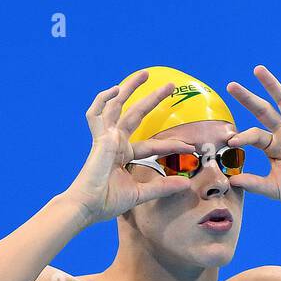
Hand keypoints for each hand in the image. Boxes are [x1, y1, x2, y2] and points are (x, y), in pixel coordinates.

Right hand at [60, 71, 195, 224]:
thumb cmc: (108, 202)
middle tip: (171, 86)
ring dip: (130, 88)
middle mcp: (116, 143)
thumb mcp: (140, 194)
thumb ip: (162, 187)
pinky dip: (103, 100)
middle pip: (136, 114)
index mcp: (124, 155)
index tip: (190, 147)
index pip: (153, 145)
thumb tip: (185, 184)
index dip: (172, 145)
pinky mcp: (99, 138)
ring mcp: (106, 138)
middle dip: (154, 99)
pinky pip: (96, 113)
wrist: (89, 206)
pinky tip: (116, 90)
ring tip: (145, 73)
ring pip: (117, 105)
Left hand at [225, 65, 280, 216]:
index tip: (231, 140)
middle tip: (231, 86)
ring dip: (273, 86)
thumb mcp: (275, 189)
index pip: (254, 135)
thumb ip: (255, 184)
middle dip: (248, 98)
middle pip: (264, 111)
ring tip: (258, 70)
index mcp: (272, 147)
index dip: (243, 136)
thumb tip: (232, 180)